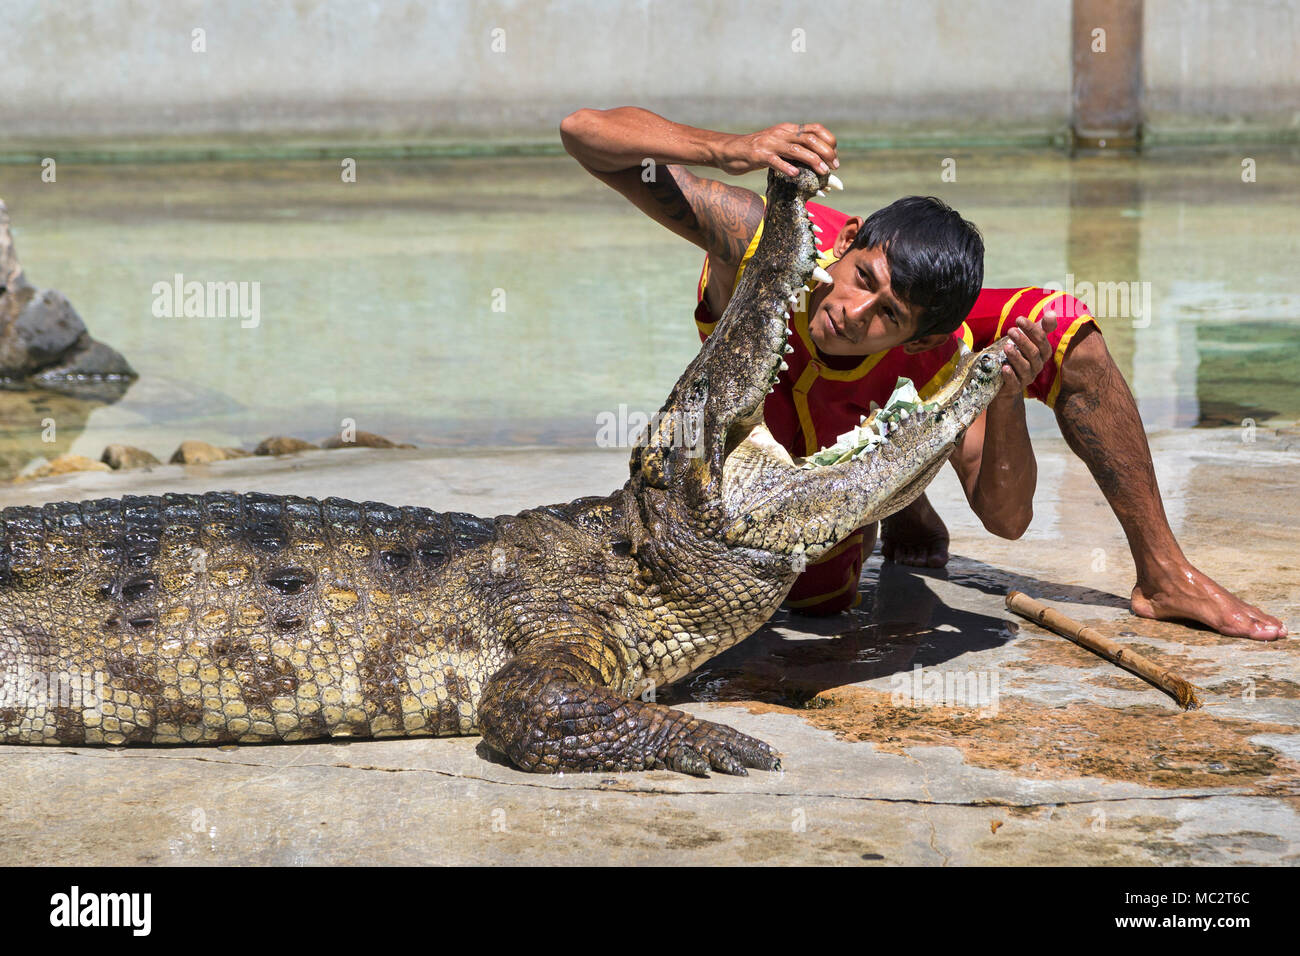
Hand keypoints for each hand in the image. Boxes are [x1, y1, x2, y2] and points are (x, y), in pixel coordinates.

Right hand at [715, 122, 838, 176]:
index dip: (829, 141)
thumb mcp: (777, 146)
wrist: (729, 150)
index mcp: (788, 129)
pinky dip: (787, 167)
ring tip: (823, 172)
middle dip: (826, 152)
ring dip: (813, 160)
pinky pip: (775, 160)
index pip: (815, 129)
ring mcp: (769, 143)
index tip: (835, 157)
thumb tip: (815, 161)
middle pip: (810, 138)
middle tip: (834, 166)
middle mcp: (781, 133)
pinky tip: (795, 174)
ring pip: (797, 149)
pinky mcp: (758, 155)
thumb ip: (793, 149)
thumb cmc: (755, 152)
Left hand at [993, 314, 1057, 402]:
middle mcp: (1037, 365)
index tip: (1019, 319)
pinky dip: (1010, 375)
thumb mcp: (1029, 338)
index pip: (1041, 340)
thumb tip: (1052, 313)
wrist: (1006, 379)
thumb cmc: (1019, 353)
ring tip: (1006, 347)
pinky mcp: (1016, 386)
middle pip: (1034, 353)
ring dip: (1016, 357)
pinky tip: (1004, 368)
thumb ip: (1041, 327)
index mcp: (1043, 353)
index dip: (1032, 329)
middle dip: (1023, 341)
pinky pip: (1015, 382)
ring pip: (1025, 367)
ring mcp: (1027, 377)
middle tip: (1011, 331)